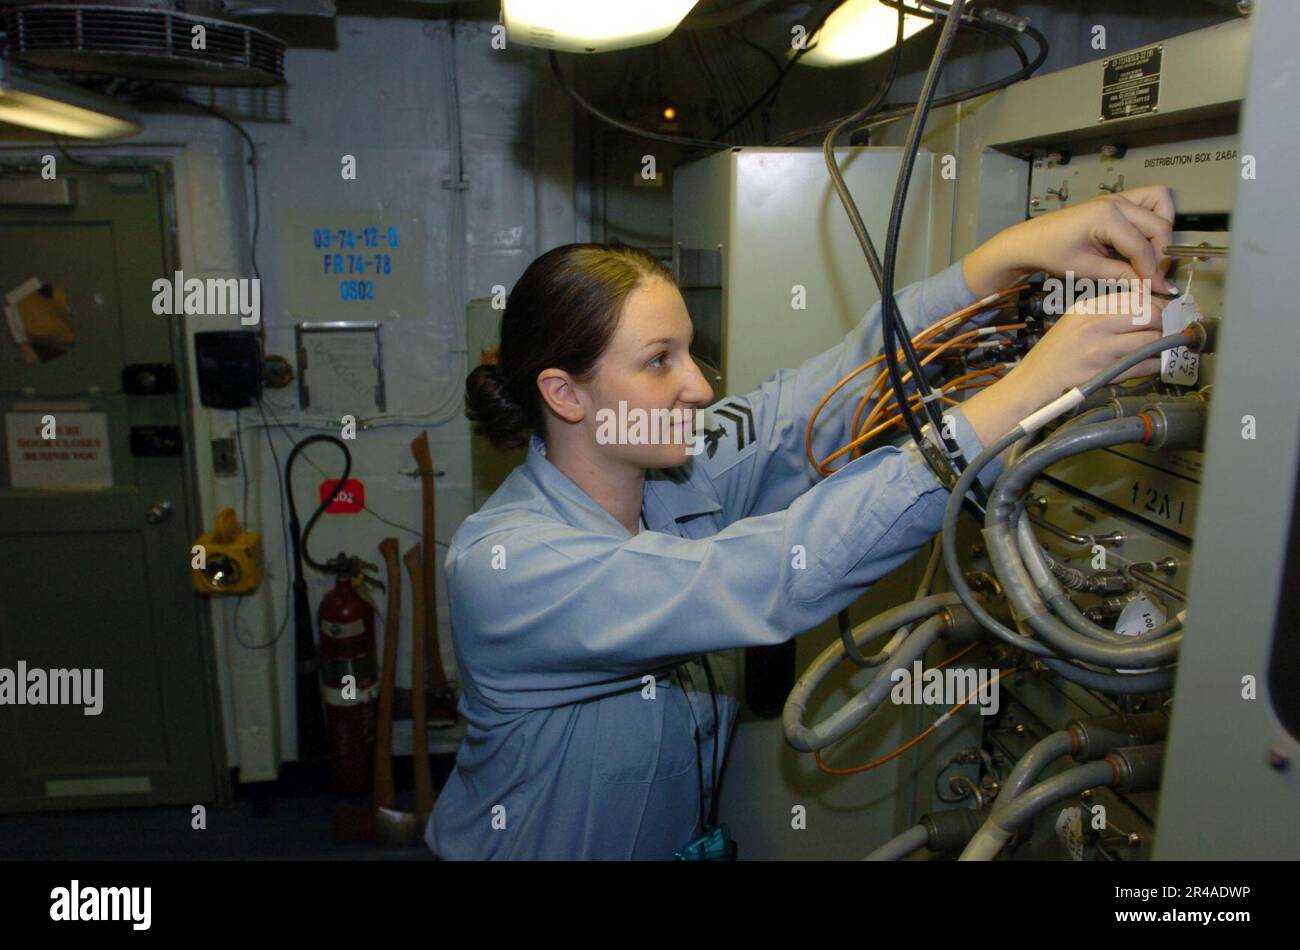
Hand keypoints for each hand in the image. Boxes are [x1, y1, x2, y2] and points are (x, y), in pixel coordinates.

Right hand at [961, 290, 1166, 447]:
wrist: (1032, 384)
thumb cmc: (1054, 356)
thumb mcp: (1074, 324)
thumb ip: (1106, 315)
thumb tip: (1146, 312)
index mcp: (1088, 308)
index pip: (1135, 298)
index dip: (1158, 305)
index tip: (1167, 312)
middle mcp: (1094, 324)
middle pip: (1148, 315)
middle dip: (1166, 323)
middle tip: (1172, 330)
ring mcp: (1099, 349)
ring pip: (1149, 340)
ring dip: (1163, 345)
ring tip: (1165, 348)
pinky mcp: (1104, 372)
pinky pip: (1142, 366)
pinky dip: (1154, 365)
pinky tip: (1155, 365)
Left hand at [964, 185, 1176, 296]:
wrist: (1030, 241)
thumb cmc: (1052, 254)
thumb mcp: (1088, 269)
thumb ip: (1123, 275)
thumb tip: (1155, 288)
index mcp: (1106, 216)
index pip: (1142, 247)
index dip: (1153, 272)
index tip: (1161, 291)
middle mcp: (1116, 201)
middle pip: (1159, 225)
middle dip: (1161, 253)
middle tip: (1153, 276)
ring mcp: (1118, 197)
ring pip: (1162, 203)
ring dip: (1163, 229)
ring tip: (1151, 255)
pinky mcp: (1118, 200)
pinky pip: (1151, 199)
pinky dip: (1156, 216)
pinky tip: (1145, 239)